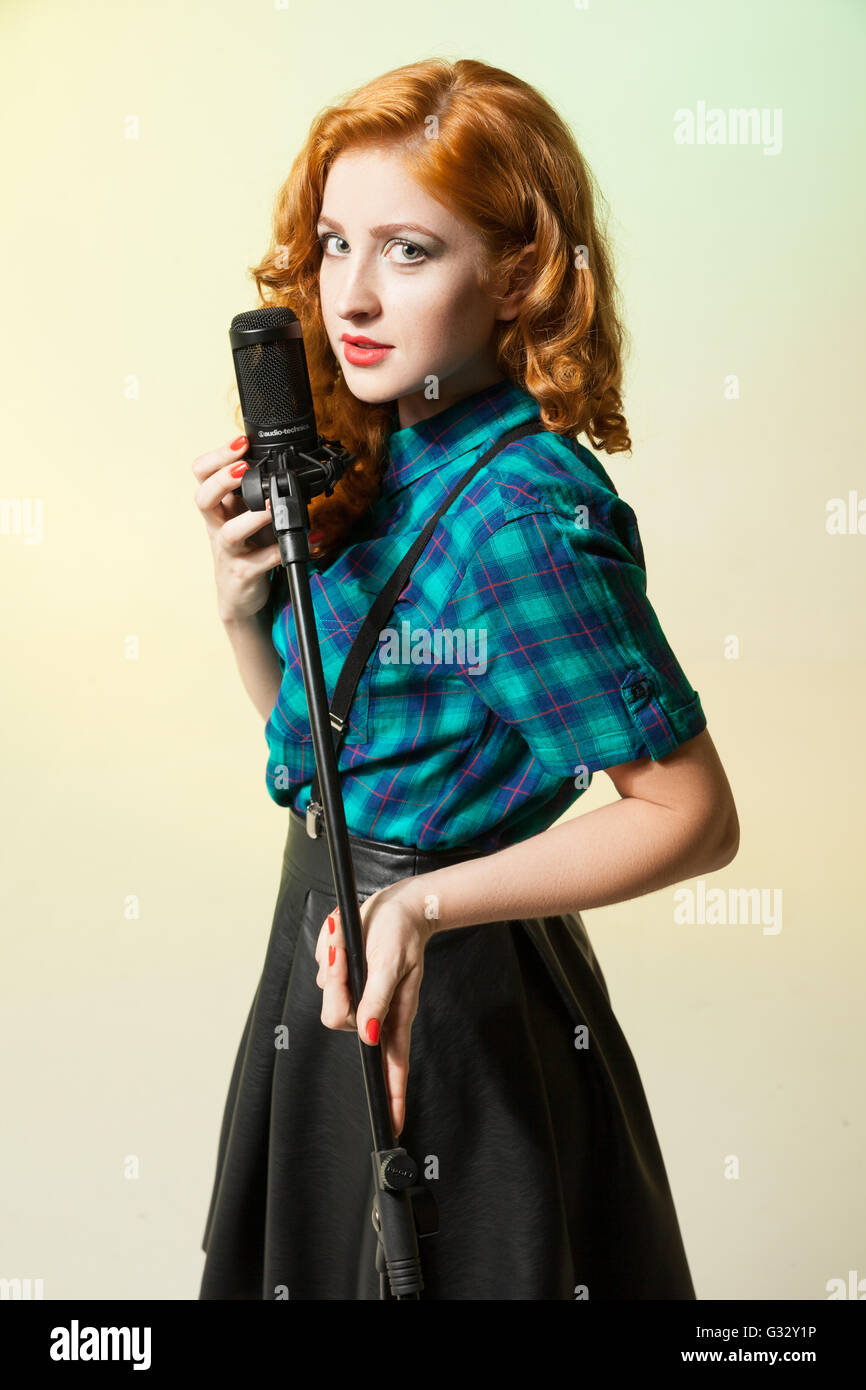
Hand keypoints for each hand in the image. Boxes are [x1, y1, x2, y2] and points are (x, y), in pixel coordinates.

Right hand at [191, 435, 280, 622]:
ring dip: (254, 517)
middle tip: (244, 467)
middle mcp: (218, 527)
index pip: (203, 475)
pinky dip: (285, 549)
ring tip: (274, 506)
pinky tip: (309, 539)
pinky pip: (263, 560)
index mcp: (219, 508)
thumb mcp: (247, 517)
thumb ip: (258, 494)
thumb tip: (285, 464)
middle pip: (204, 497)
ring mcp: (229, 552)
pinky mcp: (244, 573)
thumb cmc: (247, 551)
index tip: (242, 442)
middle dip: (222, 478)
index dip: (217, 456)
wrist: (240, 596)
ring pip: (231, 532)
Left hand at [314, 882, 433, 1139]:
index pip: (393, 1064)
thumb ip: (377, 999)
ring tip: (347, 937)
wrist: (400, 904)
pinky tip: (342, 936)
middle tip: (342, 953)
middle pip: (337, 1018)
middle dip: (334, 986)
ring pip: (327, 992)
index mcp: (392, 1014)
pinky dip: (329, 952)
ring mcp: (358, 995)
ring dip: (331, 963)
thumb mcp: (391, 962)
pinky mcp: (347, 978)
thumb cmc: (401, 932)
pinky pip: (324, 972)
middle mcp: (373, 1010)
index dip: (392, 1095)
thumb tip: (367, 1035)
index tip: (392, 1125)